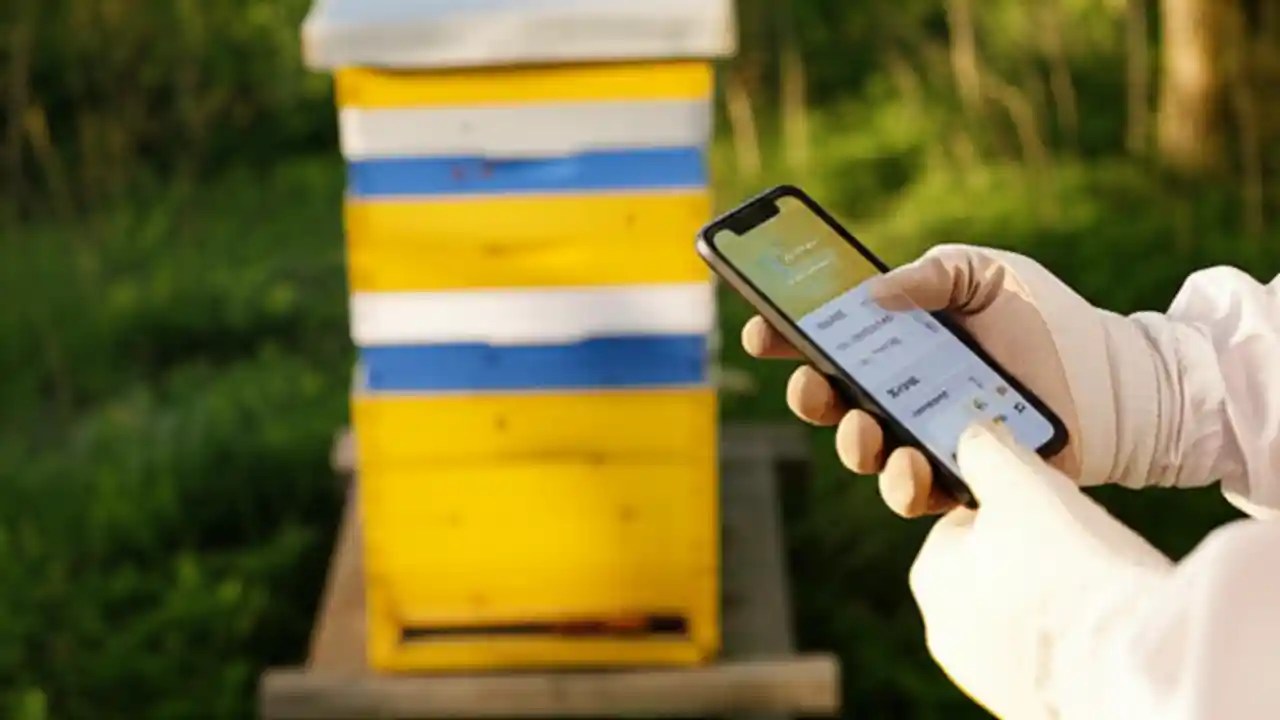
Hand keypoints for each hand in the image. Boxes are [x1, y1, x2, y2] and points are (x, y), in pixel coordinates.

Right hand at [743, 243, 1182, 516]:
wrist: (1119, 379)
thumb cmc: (1050, 321)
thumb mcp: (988, 273)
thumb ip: (932, 273)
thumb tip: (869, 295)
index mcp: (898, 344)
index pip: (826, 344)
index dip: (786, 340)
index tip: (764, 331)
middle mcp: (902, 395)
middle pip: (832, 405)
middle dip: (810, 397)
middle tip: (814, 386)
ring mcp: (928, 440)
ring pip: (865, 455)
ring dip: (852, 445)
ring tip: (869, 429)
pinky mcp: (962, 480)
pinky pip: (917, 494)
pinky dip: (906, 483)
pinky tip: (917, 464)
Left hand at [909, 422, 1170, 718]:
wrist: (1127, 665)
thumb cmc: (1067, 566)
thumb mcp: (1019, 483)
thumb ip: (986, 452)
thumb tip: (971, 437)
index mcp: (928, 573)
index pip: (964, 517)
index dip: (1012, 502)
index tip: (1050, 505)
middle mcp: (943, 629)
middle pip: (991, 565)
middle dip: (1030, 551)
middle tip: (1078, 545)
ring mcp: (983, 674)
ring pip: (1019, 610)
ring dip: (1051, 593)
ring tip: (1092, 585)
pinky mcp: (1025, 703)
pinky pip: (1047, 651)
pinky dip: (1069, 634)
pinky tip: (1097, 625)